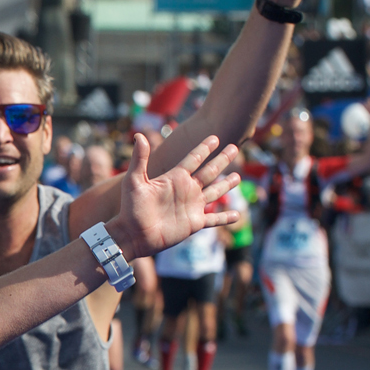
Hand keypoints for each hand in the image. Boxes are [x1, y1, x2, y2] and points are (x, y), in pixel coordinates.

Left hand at [106, 134, 241, 259]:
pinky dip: (226, 218)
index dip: (204, 149)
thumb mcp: (134, 180)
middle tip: (234, 147)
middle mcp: (186, 190)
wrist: (133, 235)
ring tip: (238, 177)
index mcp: (174, 178)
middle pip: (209, 172)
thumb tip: (139, 135)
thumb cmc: (131, 208)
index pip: (193, 159)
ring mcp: (192, 206)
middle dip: (222, 160)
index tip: (215, 138)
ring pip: (214, 192)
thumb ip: (139, 158)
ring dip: (226, 185)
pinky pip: (214, 219)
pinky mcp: (194, 223)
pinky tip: (237, 215)